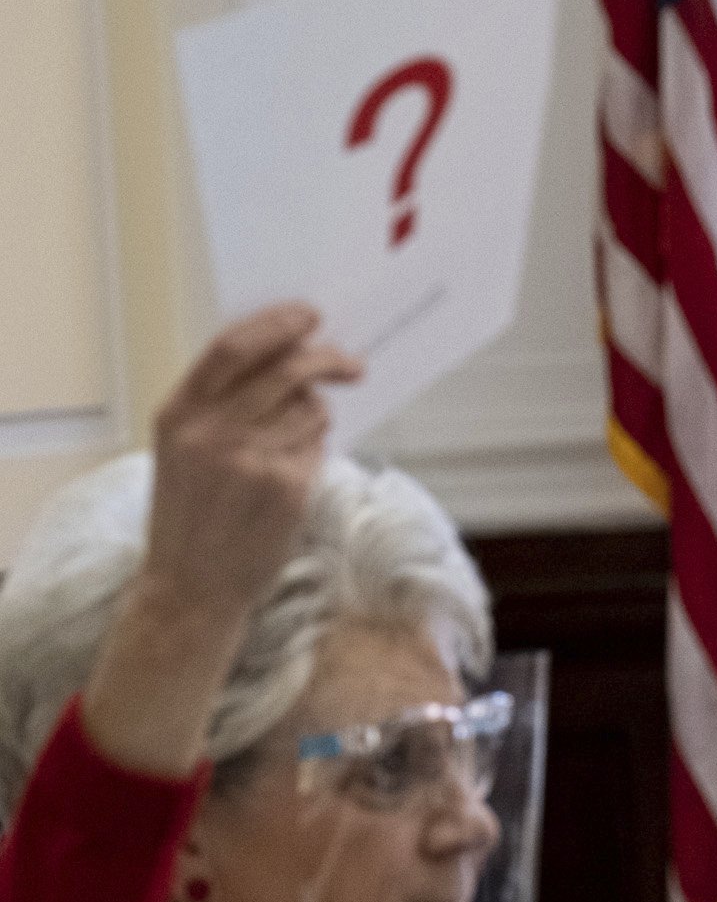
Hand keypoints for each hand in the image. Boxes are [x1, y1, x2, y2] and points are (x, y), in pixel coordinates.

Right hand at [79, 304, 361, 778]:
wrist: (191, 586)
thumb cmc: (192, 514)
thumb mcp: (183, 450)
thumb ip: (222, 404)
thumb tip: (288, 358)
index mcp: (180, 413)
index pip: (233, 346)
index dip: (276, 324)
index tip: (308, 314)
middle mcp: (213, 431)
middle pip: (286, 370)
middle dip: (327, 358)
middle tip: (352, 362)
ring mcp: (251, 459)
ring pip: (311, 409)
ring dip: (319, 414)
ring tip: (298, 440)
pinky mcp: (286, 488)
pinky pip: (319, 448)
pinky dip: (317, 449)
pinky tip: (296, 471)